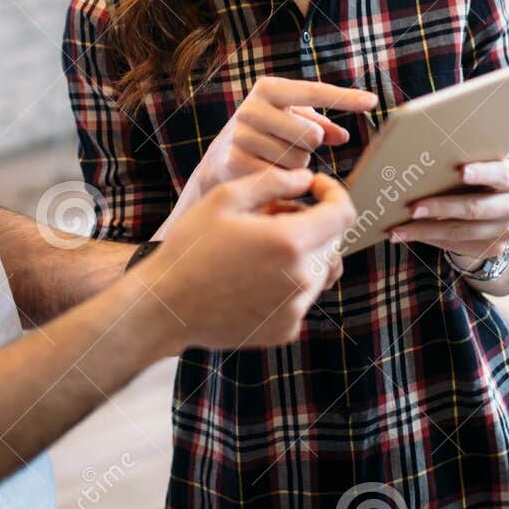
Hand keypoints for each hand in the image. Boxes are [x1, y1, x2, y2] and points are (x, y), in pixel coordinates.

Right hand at [142, 167, 355, 349]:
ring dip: (301, 252)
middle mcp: (302, 278)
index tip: (315, 187)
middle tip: (272, 214)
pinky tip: (254, 276)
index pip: (343, 214)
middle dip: (313, 221)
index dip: (334, 193)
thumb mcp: (225, 198)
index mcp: (290, 242)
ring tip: (261, 246)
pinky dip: (289, 282)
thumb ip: (274, 181)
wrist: (166, 306)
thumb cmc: (191, 248)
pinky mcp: (286, 329)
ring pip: (320, 269)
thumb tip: (306, 179)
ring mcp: (295, 309)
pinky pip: (302, 297)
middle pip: (333, 241)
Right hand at [174, 77, 378, 215]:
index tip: (373, 101)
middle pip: (311, 134)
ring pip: (298, 159)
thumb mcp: (289, 120)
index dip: (345, 97)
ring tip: (274, 160)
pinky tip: (266, 175)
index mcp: (268, 89)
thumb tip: (343, 135)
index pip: (314, 91)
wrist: (219, 163)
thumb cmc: (265, 135)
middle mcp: (252, 108)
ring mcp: (242, 136)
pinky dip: (282, 181)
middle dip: (310, 146)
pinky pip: (281, 177)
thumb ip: (319, 124)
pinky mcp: (235, 162)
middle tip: (291, 145)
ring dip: (295, 166)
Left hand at [385, 158, 508, 263]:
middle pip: (476, 208)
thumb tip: (419, 151)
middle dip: (441, 207)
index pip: (501, 174)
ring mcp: (508, 230)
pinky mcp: (495, 248)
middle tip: (412, 208)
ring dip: (426, 230)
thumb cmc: (482, 179)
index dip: (482, 173)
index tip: (461, 171)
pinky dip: (430, 239)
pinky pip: (457, 245)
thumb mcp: (482, 166)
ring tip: (398, 229)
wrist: (504, 211)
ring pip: (462, 232)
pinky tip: (408, 235)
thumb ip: (464, 160)